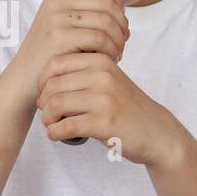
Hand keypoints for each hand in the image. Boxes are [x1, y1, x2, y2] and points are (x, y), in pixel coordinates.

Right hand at [1, 0, 128, 111]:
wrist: (24, 80)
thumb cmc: (52, 54)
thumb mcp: (67, 25)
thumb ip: (92, 14)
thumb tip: (125, 17)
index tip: (119, 15)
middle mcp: (56, 1)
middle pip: (108, 2)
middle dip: (122, 24)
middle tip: (121, 42)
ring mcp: (55, 18)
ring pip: (107, 21)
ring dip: (118, 41)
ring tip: (115, 54)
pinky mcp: (58, 38)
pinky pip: (99, 39)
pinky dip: (110, 51)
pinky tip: (106, 61)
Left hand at [36, 52, 180, 164]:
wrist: (154, 129)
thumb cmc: (125, 106)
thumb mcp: (109, 79)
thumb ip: (81, 74)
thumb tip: (42, 89)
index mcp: (102, 61)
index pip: (56, 63)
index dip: (43, 81)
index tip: (49, 95)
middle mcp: (103, 76)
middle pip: (52, 85)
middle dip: (44, 103)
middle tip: (52, 113)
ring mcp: (104, 99)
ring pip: (54, 105)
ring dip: (48, 119)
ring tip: (55, 124)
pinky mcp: (103, 122)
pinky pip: (63, 127)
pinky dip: (55, 133)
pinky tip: (61, 134)